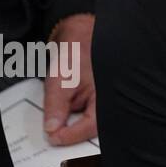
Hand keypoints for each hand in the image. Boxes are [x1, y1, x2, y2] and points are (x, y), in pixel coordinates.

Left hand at [43, 13, 96, 144]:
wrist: (82, 29)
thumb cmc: (79, 50)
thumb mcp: (61, 80)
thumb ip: (57, 107)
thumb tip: (52, 130)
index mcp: (108, 96)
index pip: (90, 127)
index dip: (69, 135)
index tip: (52, 136)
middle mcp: (112, 98)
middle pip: (92, 125)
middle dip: (72, 127)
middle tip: (54, 127)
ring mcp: (107, 96)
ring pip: (88, 117)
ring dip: (73, 116)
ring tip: (62, 104)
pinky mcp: (99, 93)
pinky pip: (88, 107)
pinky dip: (75, 107)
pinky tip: (68, 98)